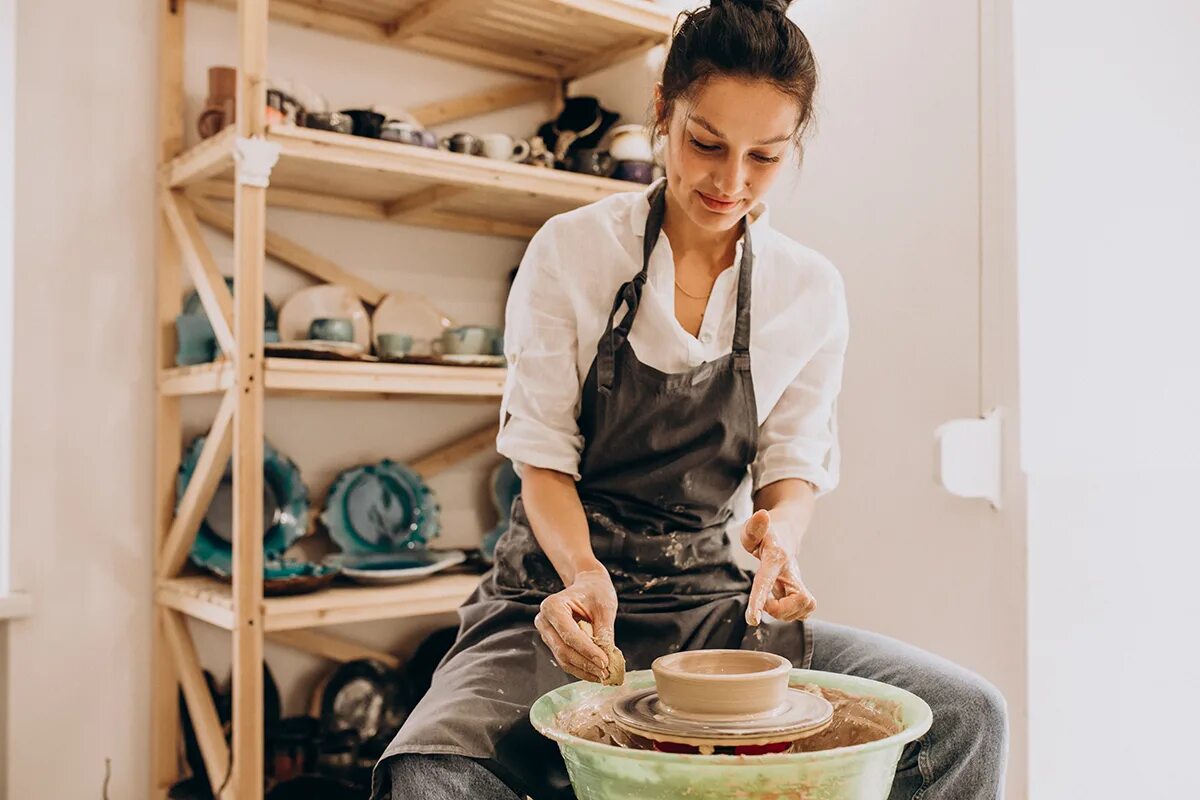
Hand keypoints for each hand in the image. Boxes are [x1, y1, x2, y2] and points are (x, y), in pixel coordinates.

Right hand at [534, 565, 617, 682]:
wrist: (588, 585)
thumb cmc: (596, 591)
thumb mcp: (604, 608)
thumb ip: (604, 633)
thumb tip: (608, 659)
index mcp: (553, 605)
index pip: (569, 635)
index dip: (587, 651)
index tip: (605, 662)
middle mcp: (544, 620)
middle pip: (563, 649)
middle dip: (585, 663)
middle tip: (606, 672)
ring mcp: (546, 632)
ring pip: (563, 658)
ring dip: (583, 670)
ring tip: (603, 675)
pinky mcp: (552, 642)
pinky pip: (564, 659)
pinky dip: (580, 668)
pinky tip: (595, 672)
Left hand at [741, 509, 816, 624]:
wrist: (786, 533)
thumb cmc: (765, 535)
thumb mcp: (752, 529)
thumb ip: (753, 527)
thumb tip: (762, 515)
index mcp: (777, 558)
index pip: (768, 580)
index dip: (760, 600)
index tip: (752, 619)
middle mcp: (792, 573)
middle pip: (800, 601)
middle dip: (779, 610)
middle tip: (764, 600)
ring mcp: (799, 584)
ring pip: (803, 611)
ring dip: (783, 613)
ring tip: (770, 600)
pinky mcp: (801, 593)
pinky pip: (802, 613)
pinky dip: (789, 614)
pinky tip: (780, 603)